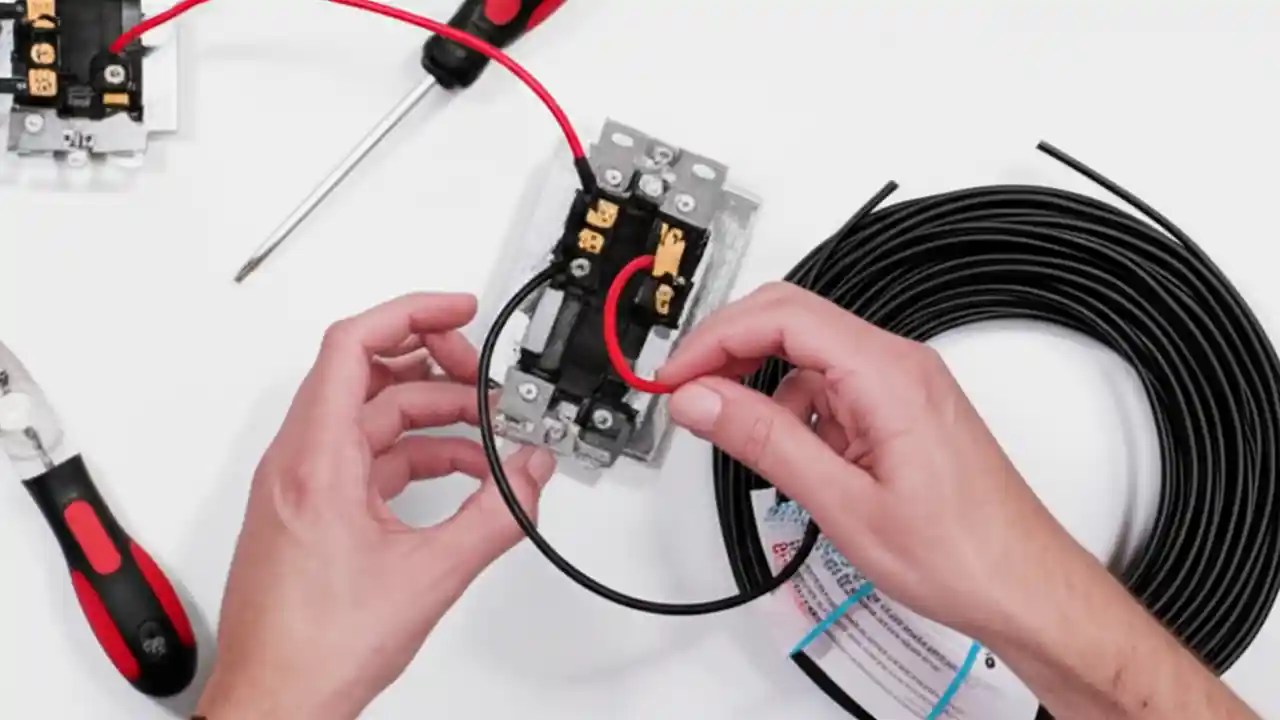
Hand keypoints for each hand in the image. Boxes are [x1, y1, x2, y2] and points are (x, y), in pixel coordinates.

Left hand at [196, 293, 554, 719]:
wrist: (276, 700)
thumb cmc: (316, 648)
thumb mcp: (431, 575)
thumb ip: (497, 517)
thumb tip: (531, 474)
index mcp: (316, 461)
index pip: (354, 346)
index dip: (411, 314)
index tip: (458, 311)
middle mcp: (299, 462)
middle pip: (367, 374)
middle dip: (435, 368)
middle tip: (485, 381)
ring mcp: (302, 484)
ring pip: (370, 416)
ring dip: (430, 414)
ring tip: (487, 433)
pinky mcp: (311, 508)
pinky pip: (366, 455)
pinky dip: (414, 452)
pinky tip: (459, 473)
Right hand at [657, 282, 1064, 635]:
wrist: (1024, 587)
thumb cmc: (958, 554)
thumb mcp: (841, 503)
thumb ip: (764, 442)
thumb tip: (699, 399)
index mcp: (888, 374)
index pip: (781, 316)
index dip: (714, 339)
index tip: (673, 377)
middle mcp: (899, 365)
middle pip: (792, 319)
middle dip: (729, 349)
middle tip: (685, 392)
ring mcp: (903, 384)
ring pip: (809, 355)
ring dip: (761, 383)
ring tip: (733, 436)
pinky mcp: (902, 409)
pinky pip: (832, 387)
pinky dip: (795, 410)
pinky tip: (789, 455)